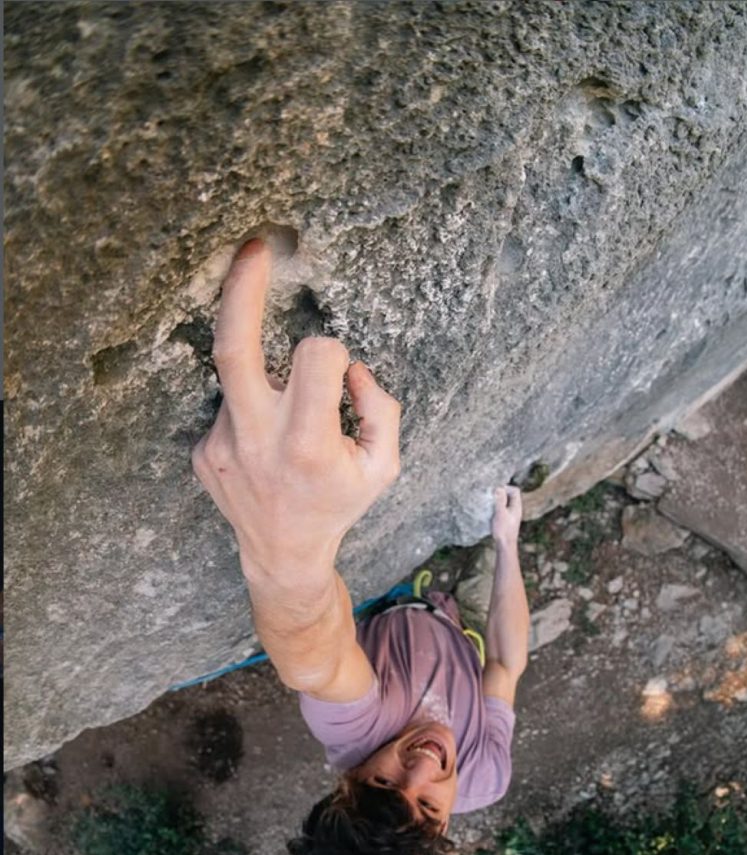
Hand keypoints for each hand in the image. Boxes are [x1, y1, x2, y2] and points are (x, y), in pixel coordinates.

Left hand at [192, 240, 400, 585]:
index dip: (334, 356)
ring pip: (241, 378)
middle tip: (254, 248)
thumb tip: (351, 369)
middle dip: (241, 288)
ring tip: (285, 422)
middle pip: (234, 347)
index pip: (317, 356)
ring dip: (268, 382)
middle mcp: (256, 441)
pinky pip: (230, 406)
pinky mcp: (202, 450)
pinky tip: (265, 449)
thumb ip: (382, 410)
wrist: (281, 554)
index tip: (338, 375)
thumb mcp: (383, 467)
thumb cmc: (337, 504)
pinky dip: (253, 409)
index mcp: (307, 444)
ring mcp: (221, 445)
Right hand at [491, 485, 522, 549]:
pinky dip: (497, 508)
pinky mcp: (507, 520)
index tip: (496, 491)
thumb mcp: (500, 513)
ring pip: (506, 502)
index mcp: (516, 506)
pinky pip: (503, 509)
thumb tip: (499, 488)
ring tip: (490, 504)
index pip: (515, 490)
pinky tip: (491, 512)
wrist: (506, 545)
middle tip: (492, 496)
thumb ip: (500, 500)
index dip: (506, 488)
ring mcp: (512, 515)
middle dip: (501, 494)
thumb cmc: (503, 529)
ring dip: (498, 501)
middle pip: (511, 495)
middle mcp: (516, 509)